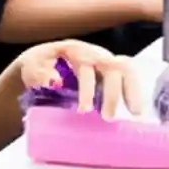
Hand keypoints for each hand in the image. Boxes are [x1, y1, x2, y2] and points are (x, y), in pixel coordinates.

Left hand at [16, 40, 142, 118]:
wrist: (41, 64)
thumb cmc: (37, 65)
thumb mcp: (32, 66)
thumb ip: (39, 73)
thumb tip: (54, 82)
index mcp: (74, 50)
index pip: (86, 68)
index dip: (88, 90)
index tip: (84, 111)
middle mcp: (94, 53)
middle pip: (111, 68)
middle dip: (112, 94)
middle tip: (107, 118)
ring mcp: (105, 61)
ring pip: (126, 69)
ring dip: (132, 90)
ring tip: (135, 113)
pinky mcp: (111, 72)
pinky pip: (129, 76)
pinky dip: (134, 91)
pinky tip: (136, 109)